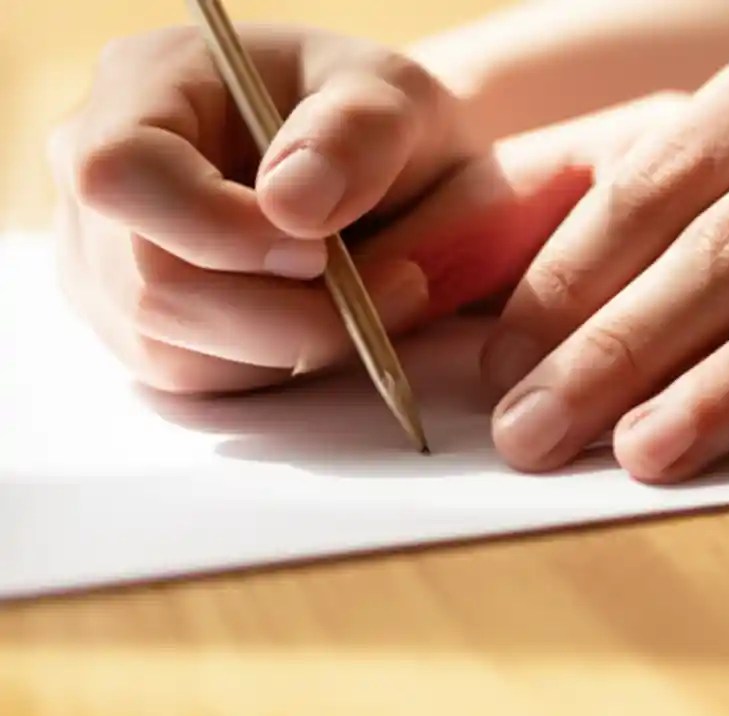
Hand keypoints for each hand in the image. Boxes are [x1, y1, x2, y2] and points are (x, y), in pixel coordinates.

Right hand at [46, 25, 474, 392]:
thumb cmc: (371, 116)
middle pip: (154, 289)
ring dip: (295, 347)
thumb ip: (357, 133)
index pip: (121, 176)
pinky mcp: (138, 328)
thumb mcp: (394, 94)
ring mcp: (103, 263)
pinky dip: (280, 369)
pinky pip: (198, 384)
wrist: (374, 163)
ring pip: (175, 356)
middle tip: (401, 282)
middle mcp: (95, 179)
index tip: (322, 249)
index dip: (217, 230)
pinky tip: (333, 318)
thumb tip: (291, 205)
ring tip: (383, 294)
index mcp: (140, 86)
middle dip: (288, 312)